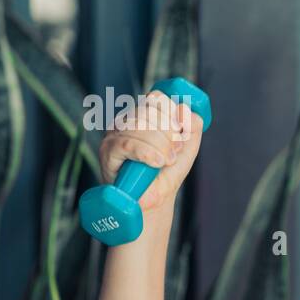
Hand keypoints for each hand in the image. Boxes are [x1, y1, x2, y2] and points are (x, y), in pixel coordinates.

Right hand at [97, 90, 204, 211]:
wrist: (154, 201)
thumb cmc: (166, 173)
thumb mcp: (186, 149)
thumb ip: (192, 127)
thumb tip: (187, 111)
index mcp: (145, 116)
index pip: (156, 99)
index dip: (171, 114)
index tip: (180, 134)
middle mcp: (127, 121)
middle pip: (148, 111)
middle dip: (168, 134)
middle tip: (173, 153)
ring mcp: (115, 134)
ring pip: (139, 126)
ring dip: (160, 146)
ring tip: (165, 162)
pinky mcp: (108, 151)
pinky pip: (128, 144)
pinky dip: (147, 153)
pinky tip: (156, 163)